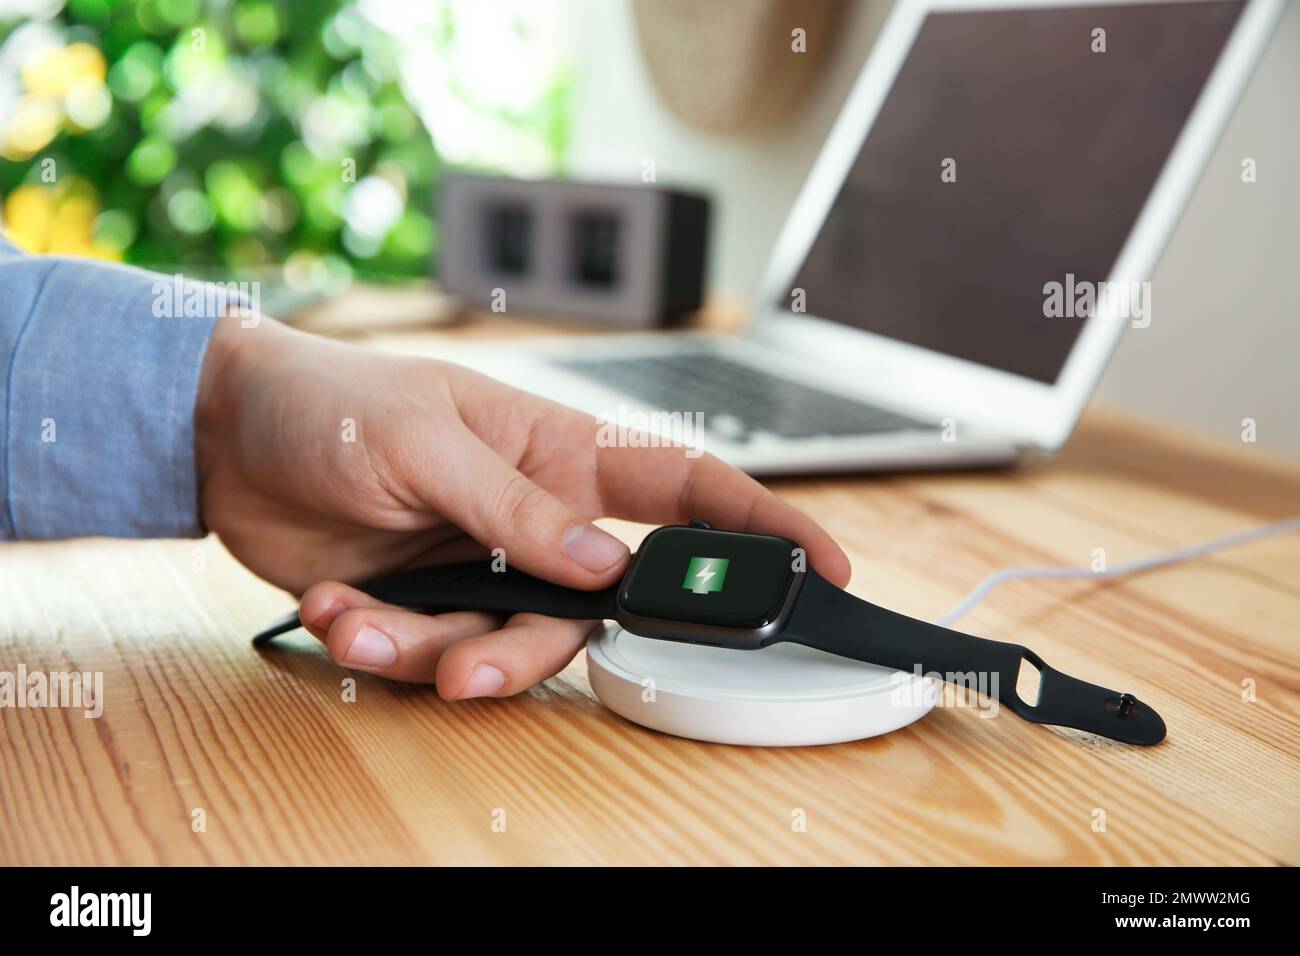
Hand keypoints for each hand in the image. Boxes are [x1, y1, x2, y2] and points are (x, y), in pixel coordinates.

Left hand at [196, 316, 850, 698]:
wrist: (224, 437)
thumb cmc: (331, 401)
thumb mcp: (422, 441)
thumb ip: (514, 506)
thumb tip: (604, 566)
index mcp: (559, 454)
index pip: (684, 489)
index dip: (760, 525)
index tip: (822, 564)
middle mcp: (536, 519)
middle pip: (588, 612)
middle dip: (524, 650)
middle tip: (466, 668)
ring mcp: (483, 567)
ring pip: (505, 650)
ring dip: (429, 653)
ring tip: (359, 621)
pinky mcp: (430, 605)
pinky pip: (436, 658)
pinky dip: (381, 650)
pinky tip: (334, 608)